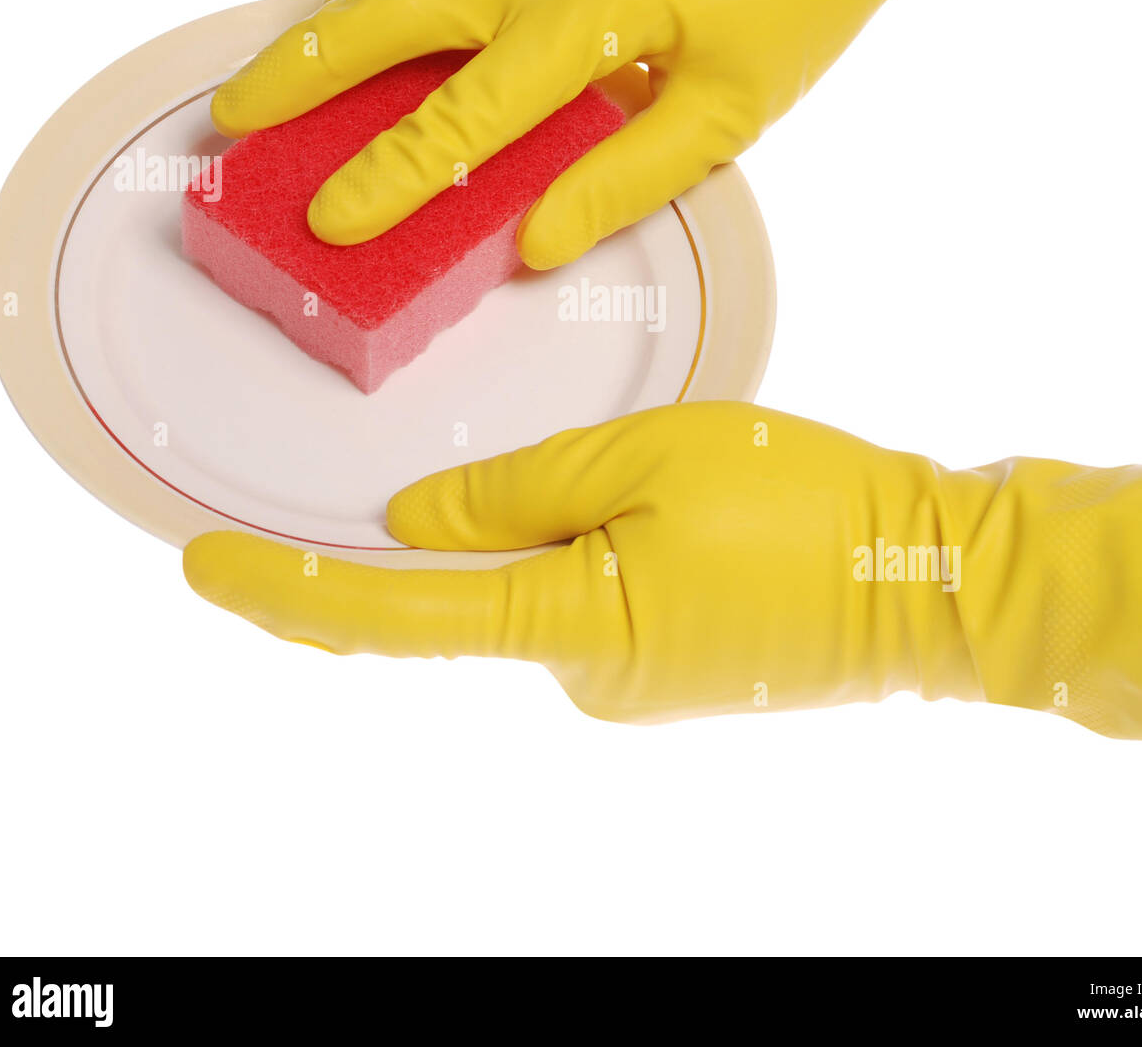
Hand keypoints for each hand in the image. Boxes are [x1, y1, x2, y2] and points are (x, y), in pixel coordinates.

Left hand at [183, 402, 975, 721]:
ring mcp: (628, 683)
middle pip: (471, 596)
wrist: (939, 582)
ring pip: (537, 591)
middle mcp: (585, 675)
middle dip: (477, 530)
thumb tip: (413, 521)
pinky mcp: (663, 670)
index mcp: (574, 621)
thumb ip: (520, 491)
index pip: (394, 616)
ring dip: (557, 529)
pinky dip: (591, 551)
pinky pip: (587, 601)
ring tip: (682, 480)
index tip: (202, 566)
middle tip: (580, 459)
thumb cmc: (811, 507)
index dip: (291, 593)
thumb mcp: (654, 458)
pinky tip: (676, 516)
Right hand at [209, 0, 892, 267]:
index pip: (462, 118)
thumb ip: (624, 179)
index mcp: (590, 15)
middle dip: (304, 71)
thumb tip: (533, 244)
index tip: (326, 222)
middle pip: (389, 14)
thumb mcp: (727, 113)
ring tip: (282, 68)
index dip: (388, 178)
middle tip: (233, 117)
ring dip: (329, 13)